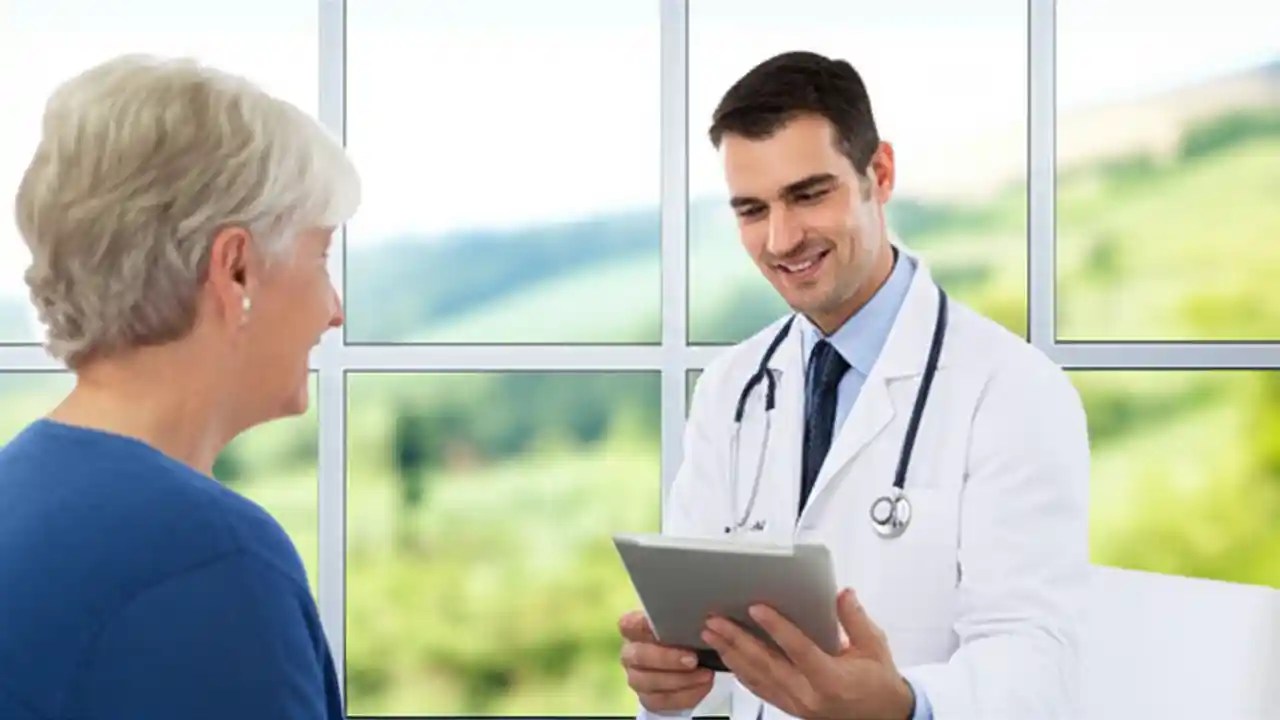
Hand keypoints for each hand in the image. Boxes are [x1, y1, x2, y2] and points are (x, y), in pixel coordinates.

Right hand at [619, 609, 715, 713]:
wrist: (686, 665)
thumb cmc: (683, 637)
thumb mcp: (682, 624)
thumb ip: (683, 619)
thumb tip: (706, 615)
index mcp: (633, 629)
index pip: (629, 624)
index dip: (645, 626)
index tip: (669, 626)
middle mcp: (630, 653)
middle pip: (639, 656)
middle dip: (667, 658)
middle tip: (693, 659)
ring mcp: (636, 678)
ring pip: (649, 682)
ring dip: (680, 680)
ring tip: (706, 674)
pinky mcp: (647, 698)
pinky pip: (662, 701)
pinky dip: (685, 695)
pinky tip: (703, 686)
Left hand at [701, 589, 913, 719]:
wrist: (883, 717)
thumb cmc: (878, 685)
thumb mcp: (875, 648)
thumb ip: (855, 620)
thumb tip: (842, 595)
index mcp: (831, 679)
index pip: (798, 650)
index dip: (776, 627)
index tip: (756, 608)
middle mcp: (809, 695)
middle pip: (766, 664)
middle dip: (737, 640)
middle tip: (716, 621)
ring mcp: (797, 704)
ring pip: (757, 678)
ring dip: (731, 654)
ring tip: (712, 634)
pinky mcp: (790, 707)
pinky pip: (760, 689)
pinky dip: (740, 672)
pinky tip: (727, 657)